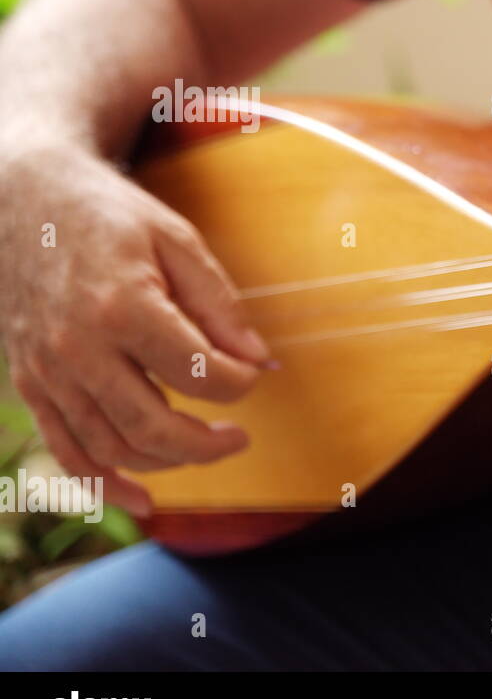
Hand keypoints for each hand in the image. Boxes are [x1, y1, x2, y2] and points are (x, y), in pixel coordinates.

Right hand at [0, 142, 268, 514]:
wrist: (23, 200)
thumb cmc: (109, 217)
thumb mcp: (177, 240)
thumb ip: (220, 304)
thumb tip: (260, 359)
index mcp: (122, 307)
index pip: (197, 373)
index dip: (238, 384)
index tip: (254, 374)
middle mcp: (78, 348)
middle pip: (151, 426)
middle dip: (207, 443)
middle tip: (241, 437)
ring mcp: (47, 371)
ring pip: (110, 447)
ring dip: (166, 463)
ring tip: (208, 448)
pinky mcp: (31, 383)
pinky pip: (64, 450)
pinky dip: (102, 483)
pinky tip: (141, 499)